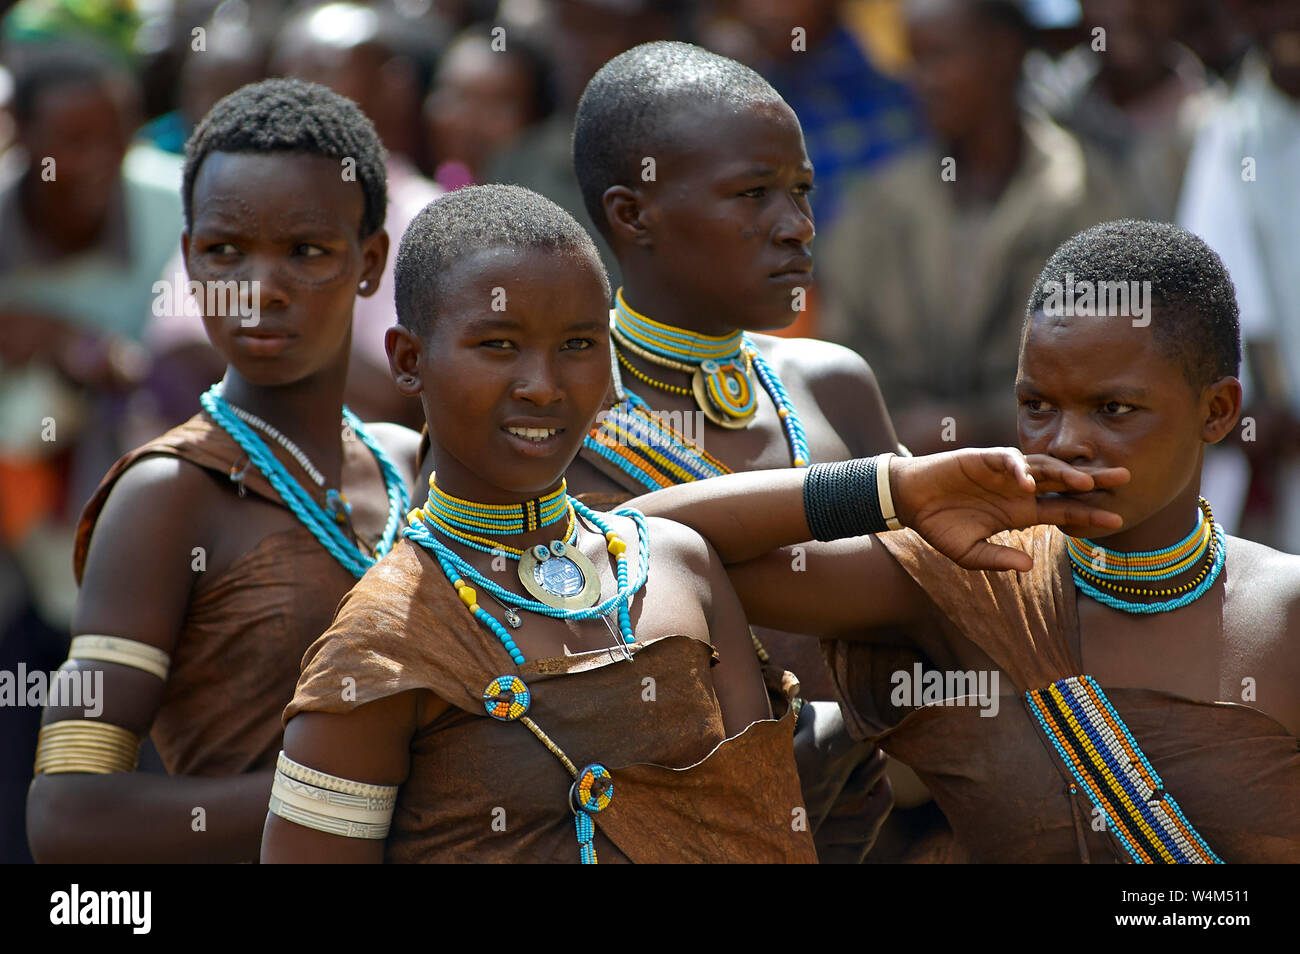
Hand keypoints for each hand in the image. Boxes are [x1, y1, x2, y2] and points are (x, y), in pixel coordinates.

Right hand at [891, 447, 1128, 571]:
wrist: (910, 501)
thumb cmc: (939, 526)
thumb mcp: (969, 553)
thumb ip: (998, 559)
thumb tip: (1028, 565)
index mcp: (1021, 513)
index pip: (1063, 512)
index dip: (1089, 515)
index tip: (1118, 520)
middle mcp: (1019, 490)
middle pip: (1064, 483)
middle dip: (1094, 481)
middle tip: (1126, 478)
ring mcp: (1004, 473)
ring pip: (1044, 467)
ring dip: (1066, 472)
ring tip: (1087, 481)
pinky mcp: (984, 459)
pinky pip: (1007, 461)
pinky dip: (1018, 469)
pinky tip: (1028, 483)